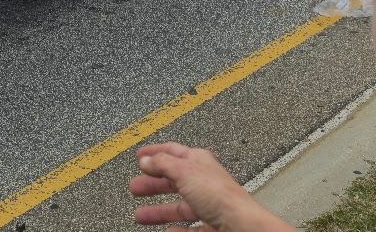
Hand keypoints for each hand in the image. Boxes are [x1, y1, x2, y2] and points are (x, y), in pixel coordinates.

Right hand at [131, 143, 286, 230]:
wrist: (241, 226)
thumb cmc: (219, 195)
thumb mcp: (185, 171)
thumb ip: (163, 164)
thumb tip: (146, 159)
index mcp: (199, 162)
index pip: (173, 152)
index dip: (154, 152)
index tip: (139, 156)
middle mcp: (204, 181)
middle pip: (173, 181)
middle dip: (153, 184)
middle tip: (135, 187)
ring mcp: (208, 206)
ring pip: (179, 207)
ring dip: (158, 210)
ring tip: (140, 215)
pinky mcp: (211, 227)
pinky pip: (190, 228)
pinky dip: (177, 230)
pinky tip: (168, 231)